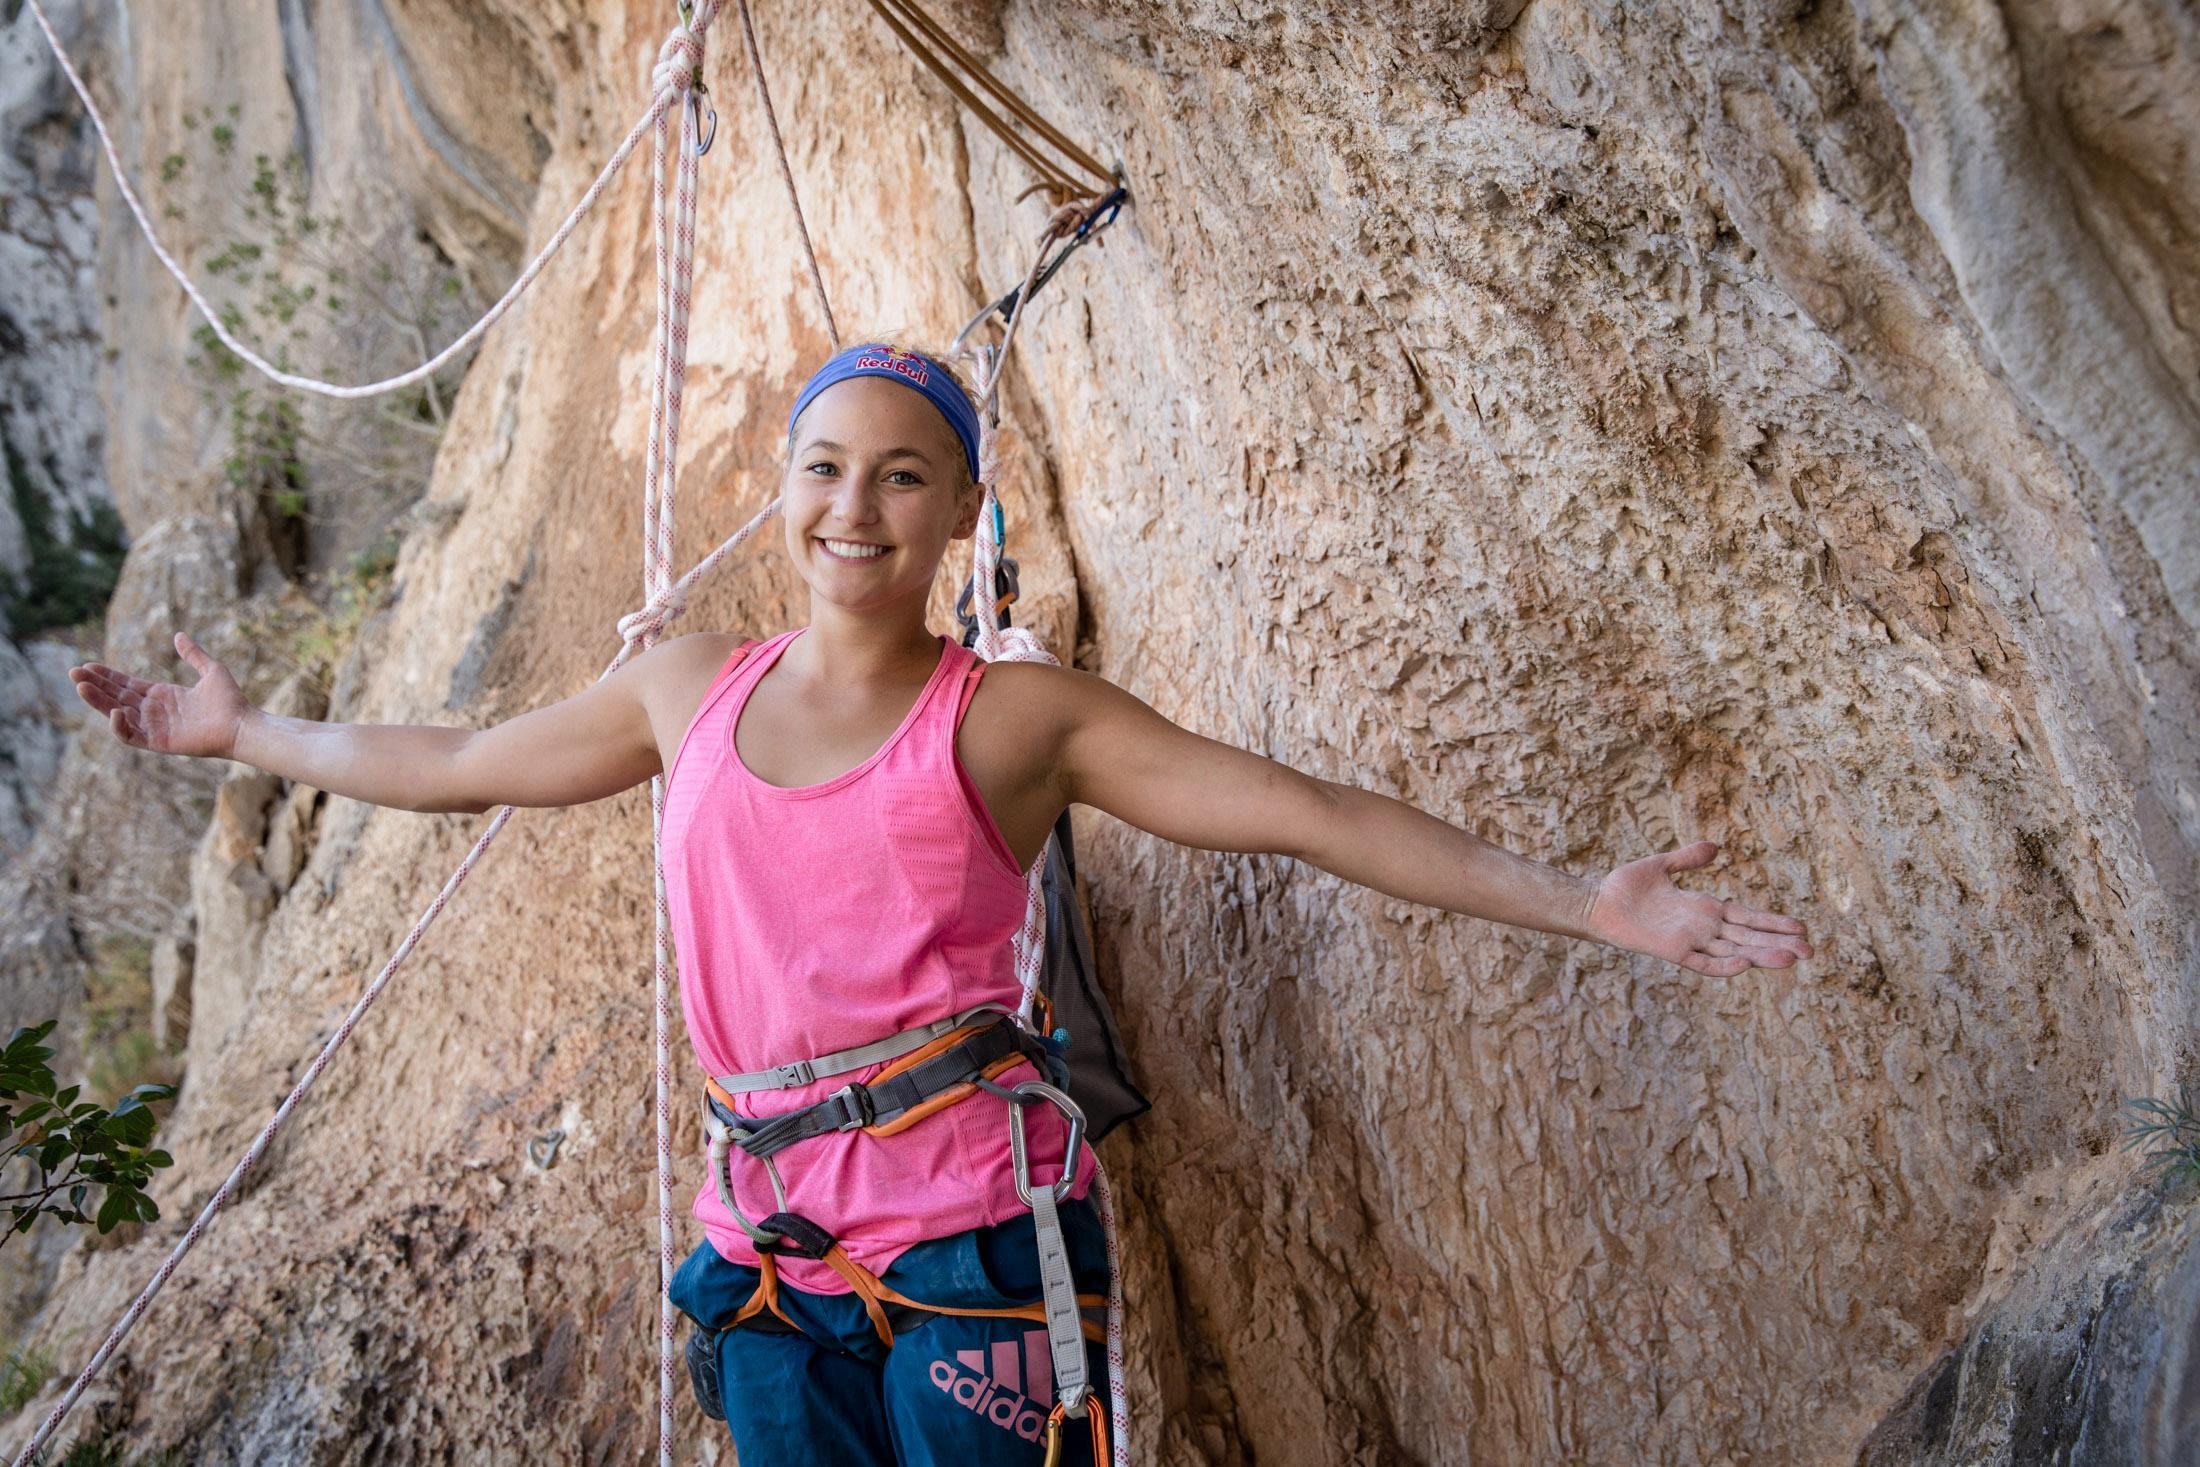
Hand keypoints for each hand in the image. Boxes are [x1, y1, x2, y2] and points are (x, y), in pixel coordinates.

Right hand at [68, 632, 250, 758]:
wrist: (243, 724)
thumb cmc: (231, 700)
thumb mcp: (211, 670)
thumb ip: (194, 654)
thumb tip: (179, 635)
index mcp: (163, 695)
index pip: (126, 684)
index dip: (107, 676)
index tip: (88, 665)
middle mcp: (155, 711)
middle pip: (116, 697)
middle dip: (95, 685)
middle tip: (74, 673)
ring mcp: (155, 727)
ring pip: (117, 714)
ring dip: (98, 702)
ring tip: (81, 687)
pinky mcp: (159, 742)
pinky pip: (131, 736)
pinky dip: (120, 726)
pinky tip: (115, 710)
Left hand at [1583, 840, 1812, 974]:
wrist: (1598, 901)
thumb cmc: (1626, 886)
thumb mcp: (1662, 865)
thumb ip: (1688, 858)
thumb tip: (1716, 847)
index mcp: (1704, 908)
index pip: (1747, 917)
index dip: (1772, 922)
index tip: (1801, 927)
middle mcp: (1702, 928)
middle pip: (1748, 938)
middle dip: (1778, 943)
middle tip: (1811, 952)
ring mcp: (1690, 941)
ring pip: (1733, 951)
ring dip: (1760, 955)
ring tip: (1790, 960)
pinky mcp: (1673, 951)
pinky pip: (1702, 963)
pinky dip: (1722, 965)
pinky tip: (1743, 963)